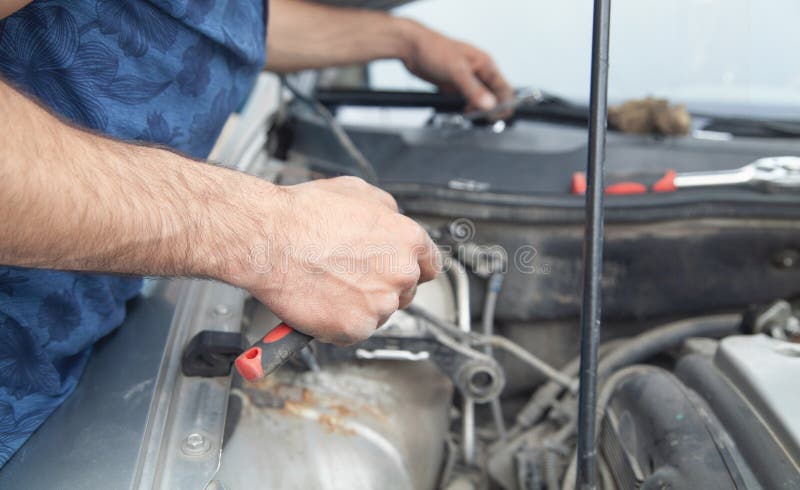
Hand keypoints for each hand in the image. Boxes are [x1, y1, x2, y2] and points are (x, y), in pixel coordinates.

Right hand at [222, 176, 439, 345]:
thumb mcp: (358, 191)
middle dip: (383, 286)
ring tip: (329, 284)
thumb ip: (387, 211)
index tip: (400, 272)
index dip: (412, 267)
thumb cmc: (304, 214)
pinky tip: (321, 301)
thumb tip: (392, 221)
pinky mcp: (356, 328)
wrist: (268, 239)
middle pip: (405, 291)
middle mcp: (400, 273)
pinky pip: (354, 331)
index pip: (431, 264)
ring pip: (379, 312)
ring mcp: (380, 304)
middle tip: (351, 276)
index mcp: (407, 239)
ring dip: (360, 305)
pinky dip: (338, 324)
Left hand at [401, 21, 513, 112]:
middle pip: (494, 98)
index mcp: (486, 65)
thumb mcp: (457, 70)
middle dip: (489, 110)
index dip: (503, 105)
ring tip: (467, 115)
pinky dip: (465, 110)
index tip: (492, 117)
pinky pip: (465, 102)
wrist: (411, 48)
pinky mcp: (455, 87)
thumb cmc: (434, 49)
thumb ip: (474, 89)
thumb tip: (489, 105)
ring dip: (476, 111)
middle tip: (479, 119)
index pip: (504, 90)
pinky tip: (459, 112)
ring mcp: (467, 81)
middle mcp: (479, 73)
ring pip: (480, 102)